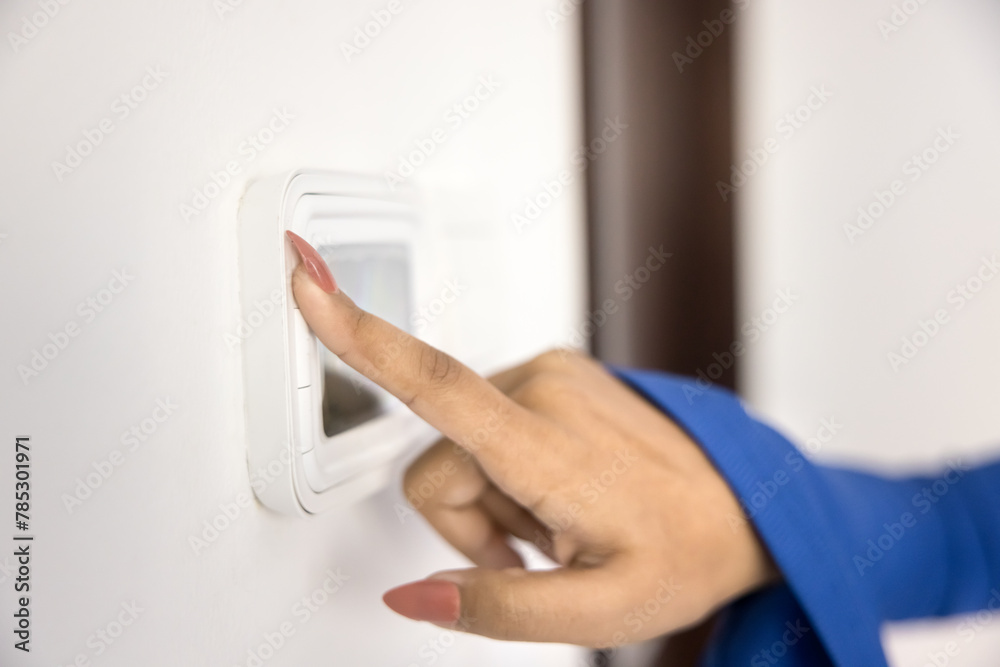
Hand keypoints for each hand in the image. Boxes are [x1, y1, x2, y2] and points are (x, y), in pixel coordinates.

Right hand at [287, 232, 776, 647]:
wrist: (745, 505)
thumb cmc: (684, 552)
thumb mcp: (596, 614)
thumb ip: (496, 607)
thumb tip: (413, 596)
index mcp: (549, 444)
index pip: (433, 384)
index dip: (357, 335)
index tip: (305, 280)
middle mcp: (544, 387)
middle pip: (437, 466)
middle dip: (469, 522)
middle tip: (538, 548)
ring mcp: (552, 373)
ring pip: (460, 445)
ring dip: (495, 495)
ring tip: (559, 517)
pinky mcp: (555, 372)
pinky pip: (490, 422)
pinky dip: (511, 465)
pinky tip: (562, 488)